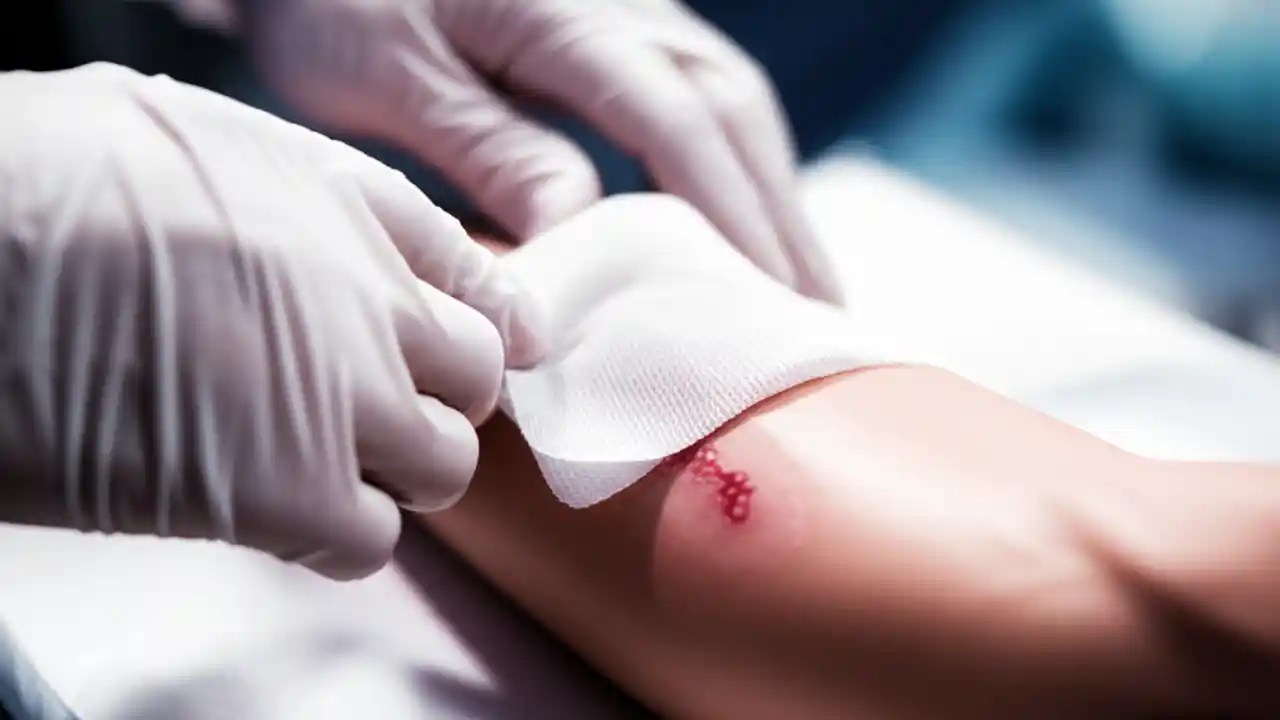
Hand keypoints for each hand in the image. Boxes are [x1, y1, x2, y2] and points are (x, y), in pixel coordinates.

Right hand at [0, 64, 538, 578]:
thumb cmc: (50, 178)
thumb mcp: (192, 128)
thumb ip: (304, 184)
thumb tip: (364, 240)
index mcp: (352, 211)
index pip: (476, 280)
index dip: (458, 318)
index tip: (435, 346)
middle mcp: (376, 308)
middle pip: (477, 377)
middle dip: (429, 396)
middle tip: (357, 405)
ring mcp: (350, 405)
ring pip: (444, 466)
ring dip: (391, 472)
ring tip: (308, 458)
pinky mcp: (296, 496)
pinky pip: (371, 540)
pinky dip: (333, 536)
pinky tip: (268, 505)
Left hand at [238, 0, 842, 303]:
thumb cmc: (338, 3)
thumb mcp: (393, 83)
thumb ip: (490, 151)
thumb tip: (580, 238)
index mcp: (566, 14)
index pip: (672, 118)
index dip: (725, 214)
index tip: (762, 302)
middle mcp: (624, 4)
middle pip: (733, 110)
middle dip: (780, 219)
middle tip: (819, 320)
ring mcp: (633, 10)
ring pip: (734, 106)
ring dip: (772, 199)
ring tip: (806, 291)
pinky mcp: (624, 28)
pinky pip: (706, 104)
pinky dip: (737, 174)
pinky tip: (747, 230)